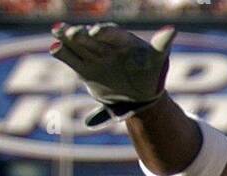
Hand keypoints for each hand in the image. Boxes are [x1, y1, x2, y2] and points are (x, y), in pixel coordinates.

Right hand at [51, 23, 175, 126]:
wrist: (139, 93)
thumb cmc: (150, 73)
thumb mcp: (158, 60)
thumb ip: (162, 45)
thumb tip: (172, 30)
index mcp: (122, 41)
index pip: (112, 34)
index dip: (104, 32)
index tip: (96, 33)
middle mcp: (105, 45)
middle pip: (91, 37)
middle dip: (81, 34)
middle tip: (71, 32)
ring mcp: (93, 56)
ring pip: (78, 45)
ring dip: (67, 39)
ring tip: (56, 32)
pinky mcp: (84, 68)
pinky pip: (71, 59)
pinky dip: (62, 53)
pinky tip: (54, 48)